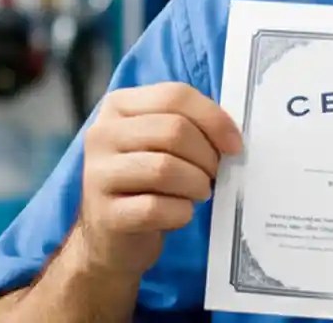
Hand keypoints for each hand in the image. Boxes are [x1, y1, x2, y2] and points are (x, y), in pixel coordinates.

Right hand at [78, 82, 242, 277]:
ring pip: (165, 169)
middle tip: (213, 173)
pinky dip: (180, 213)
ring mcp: (97, 174)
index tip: (234, 144)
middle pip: (173, 130)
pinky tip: (180, 213)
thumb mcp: (163, 143)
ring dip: (196, 184)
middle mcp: (102, 134)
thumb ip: (190, 126)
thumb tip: (231, 135)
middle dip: (207, 156)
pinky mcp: (105, 214)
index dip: (213, 118)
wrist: (114, 237)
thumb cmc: (148, 182)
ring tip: (198, 192)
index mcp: (119, 105)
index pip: (174, 95)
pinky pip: (155, 208)